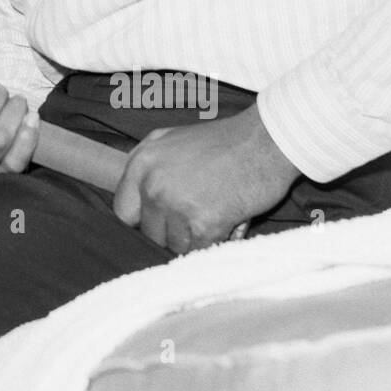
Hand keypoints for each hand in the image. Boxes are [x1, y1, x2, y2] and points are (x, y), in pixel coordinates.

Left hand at [113, 107, 296, 253]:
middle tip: (199, 213)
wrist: (266, 142)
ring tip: (217, 212)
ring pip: (174, 245)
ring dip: (195, 237)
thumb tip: (138, 198)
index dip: (144, 218)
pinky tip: (230, 220)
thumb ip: (150, 167)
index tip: (161, 219)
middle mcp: (153, 183)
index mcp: (142, 162)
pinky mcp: (203, 223)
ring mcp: (176, 204)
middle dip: (173, 230)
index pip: (123, 211)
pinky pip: (200, 249)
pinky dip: (216, 241)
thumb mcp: (172, 140)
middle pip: (150, 233)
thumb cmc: (224, 141)